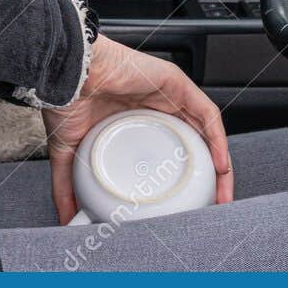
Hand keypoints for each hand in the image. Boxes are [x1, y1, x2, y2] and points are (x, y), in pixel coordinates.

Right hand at [43, 34, 232, 223]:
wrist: (66, 72)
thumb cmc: (66, 98)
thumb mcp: (68, 151)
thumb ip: (67, 185)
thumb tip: (65, 216)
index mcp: (132, 120)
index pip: (167, 152)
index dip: (181, 179)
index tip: (187, 206)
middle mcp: (153, 107)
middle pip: (193, 143)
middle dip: (207, 175)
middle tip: (210, 203)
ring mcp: (166, 95)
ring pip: (204, 131)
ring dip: (218, 162)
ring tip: (222, 189)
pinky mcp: (176, 84)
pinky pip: (206, 113)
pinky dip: (217, 138)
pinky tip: (219, 161)